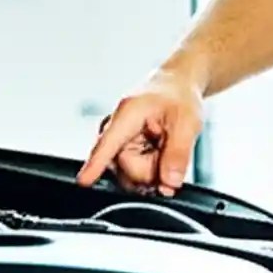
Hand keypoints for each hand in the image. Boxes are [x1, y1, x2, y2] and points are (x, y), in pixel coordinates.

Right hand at [75, 73, 204, 196]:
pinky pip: (134, 174)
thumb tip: (169, 183)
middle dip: (152, 170)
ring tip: (163, 146)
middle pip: (126, 169)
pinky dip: (150, 169)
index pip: (108, 143)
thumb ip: (178, 154)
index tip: (84, 181)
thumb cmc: (178, 97)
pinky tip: (158, 152)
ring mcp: (117, 142)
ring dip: (152, 169)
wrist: (176, 89)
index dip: (95, 164)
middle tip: (170, 150)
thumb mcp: (188, 123)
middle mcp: (116, 128)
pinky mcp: (121, 152)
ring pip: (131, 175)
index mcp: (128, 114)